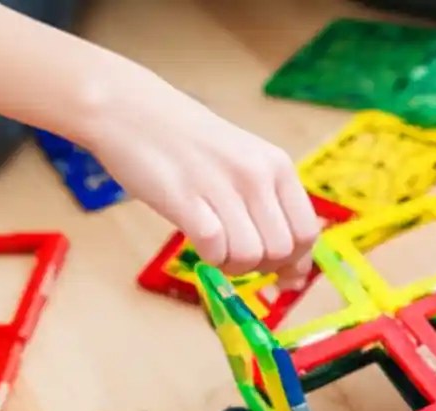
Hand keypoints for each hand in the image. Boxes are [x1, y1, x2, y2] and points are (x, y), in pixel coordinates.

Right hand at [76, 66, 319, 284]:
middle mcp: (256, 174)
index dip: (294, 260)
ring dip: (233, 265)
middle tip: (237, 253)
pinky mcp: (184, 198)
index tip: (274, 266)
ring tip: (216, 248)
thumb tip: (297, 275)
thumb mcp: (244, 164)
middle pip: (282, 251)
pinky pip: (215, 249)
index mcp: (278, 166)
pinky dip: (209, 257)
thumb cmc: (188, 144)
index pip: (307, 233)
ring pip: (250, 256)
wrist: (128, 109)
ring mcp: (221, 185)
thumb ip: (272, 211)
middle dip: (262, 266)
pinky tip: (199, 242)